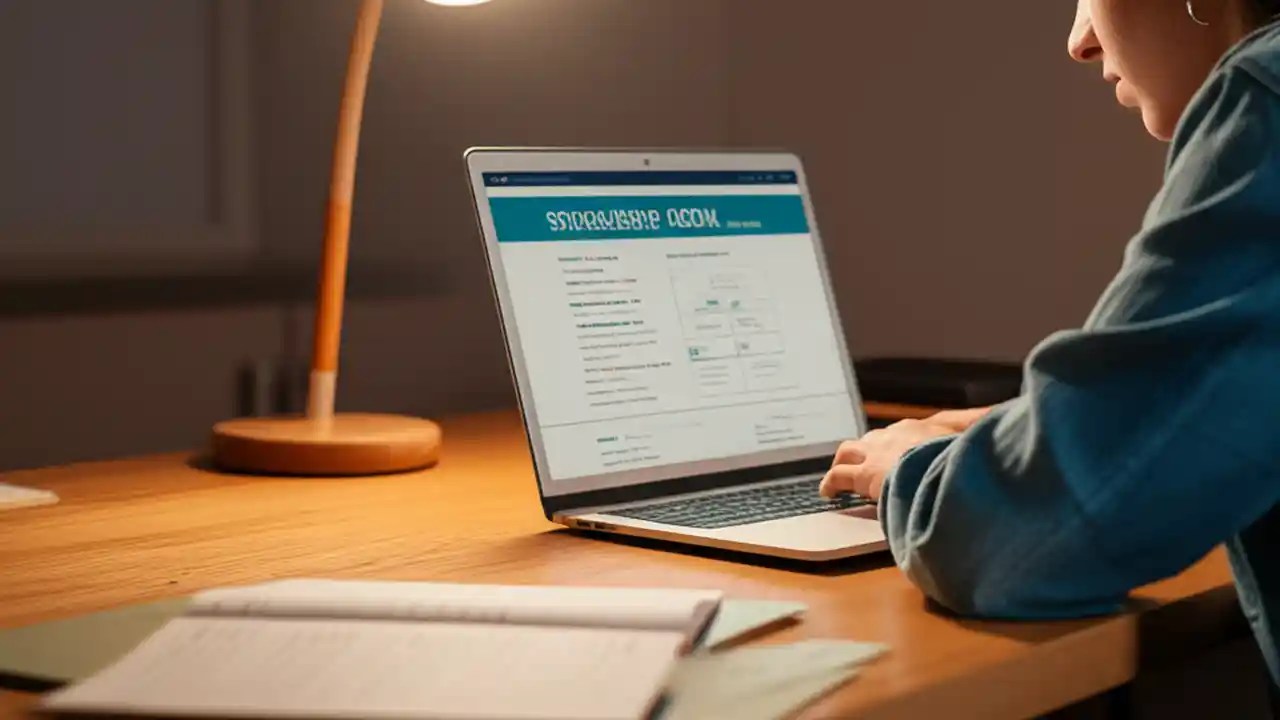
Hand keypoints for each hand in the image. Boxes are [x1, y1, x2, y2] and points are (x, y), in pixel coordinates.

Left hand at [818, 407, 993, 501]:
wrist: (942, 467)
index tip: (922, 440)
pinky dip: (832, 483)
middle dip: (876, 446)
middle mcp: (903, 432)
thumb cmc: (967, 459)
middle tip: (874, 460)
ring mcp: (880, 450)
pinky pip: (840, 476)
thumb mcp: (986, 445)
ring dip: (849, 460)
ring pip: (853, 449)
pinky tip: (829, 493)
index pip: (932, 423)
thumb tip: (1014, 428)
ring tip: (843, 474)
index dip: (922, 433)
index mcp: (933, 427)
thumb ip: (996, 437)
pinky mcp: (864, 473)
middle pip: (883, 435)